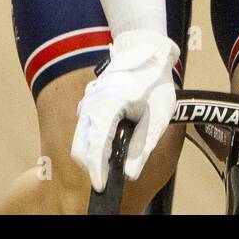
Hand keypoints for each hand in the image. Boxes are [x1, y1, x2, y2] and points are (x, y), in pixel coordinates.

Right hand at [70, 29, 179, 192]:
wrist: (146, 52)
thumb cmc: (154, 83)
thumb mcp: (157, 116)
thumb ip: (143, 146)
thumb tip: (129, 174)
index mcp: (109, 106)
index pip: (96, 146)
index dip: (97, 171)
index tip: (101, 187)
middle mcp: (92, 104)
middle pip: (81, 146)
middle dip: (91, 166)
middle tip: (107, 179)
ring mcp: (87, 101)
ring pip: (81, 138)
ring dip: (91, 154)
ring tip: (110, 164)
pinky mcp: (89, 102)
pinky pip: (85, 128)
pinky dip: (92, 142)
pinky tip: (109, 145)